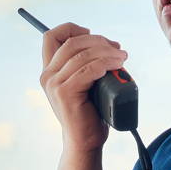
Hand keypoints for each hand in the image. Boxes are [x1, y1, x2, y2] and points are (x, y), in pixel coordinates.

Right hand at [40, 23, 128, 152]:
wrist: (85, 141)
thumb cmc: (90, 113)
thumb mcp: (85, 83)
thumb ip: (86, 65)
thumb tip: (109, 45)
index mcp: (50, 70)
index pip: (51, 37)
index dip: (71, 28)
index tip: (91, 33)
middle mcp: (48, 75)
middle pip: (72, 42)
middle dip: (98, 41)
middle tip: (117, 48)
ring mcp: (54, 84)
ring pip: (82, 54)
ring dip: (106, 52)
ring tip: (123, 58)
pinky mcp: (65, 92)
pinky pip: (88, 69)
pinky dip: (105, 64)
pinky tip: (116, 65)